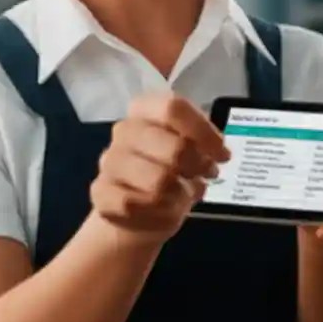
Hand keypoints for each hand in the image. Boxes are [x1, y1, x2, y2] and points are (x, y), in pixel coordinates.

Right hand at [91, 93, 230, 244]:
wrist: (138, 213)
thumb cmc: (170, 172)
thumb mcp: (192, 150)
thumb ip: (202, 142)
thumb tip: (217, 150)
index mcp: (145, 109)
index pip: (174, 108)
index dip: (203, 131)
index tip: (222, 155)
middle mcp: (124, 130)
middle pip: (174, 148)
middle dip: (197, 167)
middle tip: (205, 175)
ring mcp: (109, 161)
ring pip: (157, 181)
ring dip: (179, 193)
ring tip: (181, 193)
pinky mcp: (100, 193)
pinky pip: (134, 205)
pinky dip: (157, 212)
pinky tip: (160, 210)